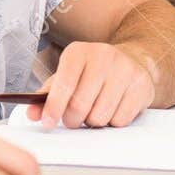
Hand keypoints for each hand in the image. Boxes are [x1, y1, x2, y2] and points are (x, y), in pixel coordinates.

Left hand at [28, 41, 154, 128]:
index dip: (53, 107)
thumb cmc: (92, 72)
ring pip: (101, 116)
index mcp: (79, 52)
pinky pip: (120, 120)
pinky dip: (112, 122)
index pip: (64, 83)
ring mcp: (125, 70)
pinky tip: (112, 109)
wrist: (130, 61)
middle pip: (81, 104)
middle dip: (73, 119)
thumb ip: (48, 95)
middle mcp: (103, 56)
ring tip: (93, 111)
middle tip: (73, 120)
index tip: (47, 123)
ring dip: (93, 122)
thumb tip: (33, 114)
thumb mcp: (67, 76)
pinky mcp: (141, 85)